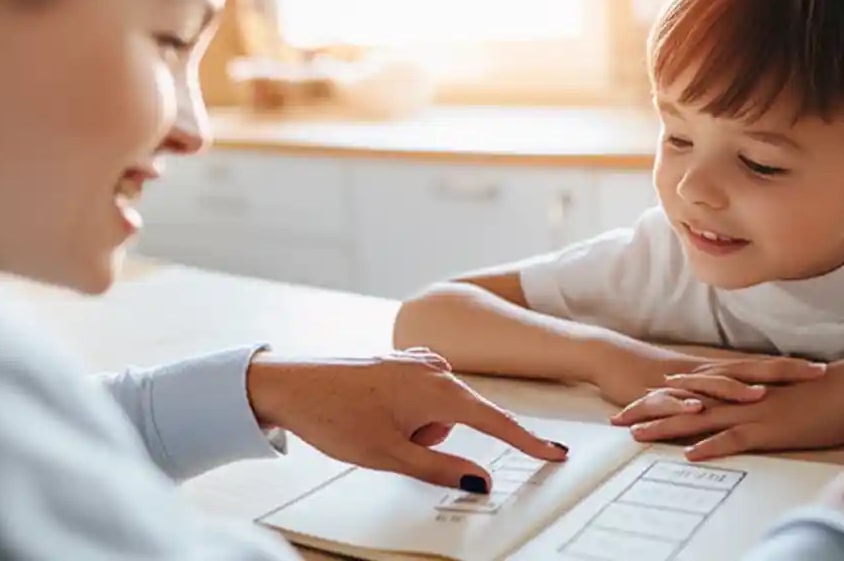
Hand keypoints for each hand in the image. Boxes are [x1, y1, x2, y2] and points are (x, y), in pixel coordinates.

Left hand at [247, 347, 568, 490]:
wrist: (289, 383)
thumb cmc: (334, 414)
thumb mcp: (390, 455)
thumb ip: (442, 468)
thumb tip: (480, 481)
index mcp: (438, 388)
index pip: (495, 421)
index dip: (526, 441)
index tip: (554, 454)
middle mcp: (434, 368)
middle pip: (458, 420)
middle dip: (430, 441)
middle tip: (387, 440)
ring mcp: (417, 362)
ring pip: (436, 413)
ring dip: (414, 429)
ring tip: (373, 424)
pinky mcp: (401, 364)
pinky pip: (420, 399)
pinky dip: (405, 414)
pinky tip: (373, 413)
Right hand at [586, 338, 822, 407]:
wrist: (612, 357)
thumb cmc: (656, 374)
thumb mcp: (698, 384)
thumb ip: (726, 391)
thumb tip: (759, 399)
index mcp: (716, 370)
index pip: (760, 367)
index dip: (792, 368)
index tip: (826, 370)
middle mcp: (702, 372)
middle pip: (747, 370)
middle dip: (781, 374)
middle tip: (816, 373)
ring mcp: (678, 382)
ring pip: (710, 384)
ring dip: (734, 389)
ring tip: (760, 395)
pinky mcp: (652, 393)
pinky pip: (669, 399)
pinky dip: (683, 404)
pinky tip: (697, 410)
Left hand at [619, 355, 843, 459]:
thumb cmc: (828, 392)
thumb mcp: (784, 395)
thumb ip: (761, 399)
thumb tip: (748, 405)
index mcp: (742, 388)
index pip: (692, 392)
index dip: (660, 398)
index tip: (633, 403)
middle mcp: (741, 397)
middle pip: (685, 403)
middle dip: (649, 410)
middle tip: (617, 417)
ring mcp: (754, 411)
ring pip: (701, 419)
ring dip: (667, 427)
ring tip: (636, 434)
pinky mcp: (772, 428)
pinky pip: (736, 438)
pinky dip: (711, 445)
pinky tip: (689, 453)